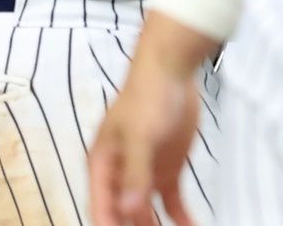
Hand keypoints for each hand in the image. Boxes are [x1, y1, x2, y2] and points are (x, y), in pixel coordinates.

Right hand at [90, 14, 214, 225]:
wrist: (173, 71)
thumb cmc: (147, 97)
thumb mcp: (140, 135)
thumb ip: (136, 172)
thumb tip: (129, 209)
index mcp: (103, 168)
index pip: (101, 209)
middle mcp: (120, 177)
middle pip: (123, 216)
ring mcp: (145, 175)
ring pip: (146, 214)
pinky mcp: (168, 170)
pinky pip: (172, 202)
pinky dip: (181, 217)